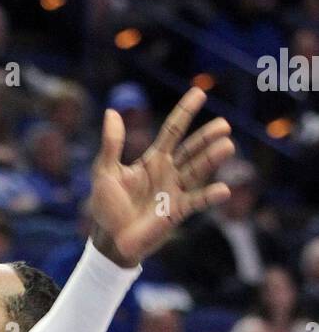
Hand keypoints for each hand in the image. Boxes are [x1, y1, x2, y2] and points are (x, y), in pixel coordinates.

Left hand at [89, 87, 233, 265]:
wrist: (110, 238)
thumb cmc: (106, 205)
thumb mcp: (104, 171)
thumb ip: (112, 144)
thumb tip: (112, 112)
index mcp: (152, 160)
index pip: (173, 130)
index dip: (185, 112)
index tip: (200, 93)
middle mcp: (168, 172)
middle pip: (192, 149)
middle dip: (206, 137)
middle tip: (224, 125)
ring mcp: (175, 191)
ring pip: (198, 170)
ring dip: (212, 159)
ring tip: (227, 146)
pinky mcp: (177, 211)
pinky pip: (196, 201)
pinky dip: (209, 196)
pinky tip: (223, 190)